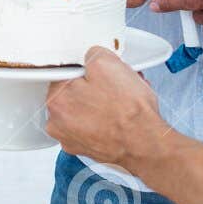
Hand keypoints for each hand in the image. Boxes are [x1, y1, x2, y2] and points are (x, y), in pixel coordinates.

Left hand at [45, 47, 165, 167]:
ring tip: (124, 100)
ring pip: (86, 108)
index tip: (100, 73)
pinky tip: (122, 115)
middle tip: (116, 85)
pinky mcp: (87, 149)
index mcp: (56, 100)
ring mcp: (72, 139)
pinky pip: (94, 125)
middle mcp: (57, 123)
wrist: (146, 145)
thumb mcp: (107, 63)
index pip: (65, 73)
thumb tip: (90, 57)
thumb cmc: (128, 111)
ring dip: (104, 101)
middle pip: (75, 91)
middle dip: (96, 85)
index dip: (86, 69)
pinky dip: (106, 119)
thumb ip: (90, 55)